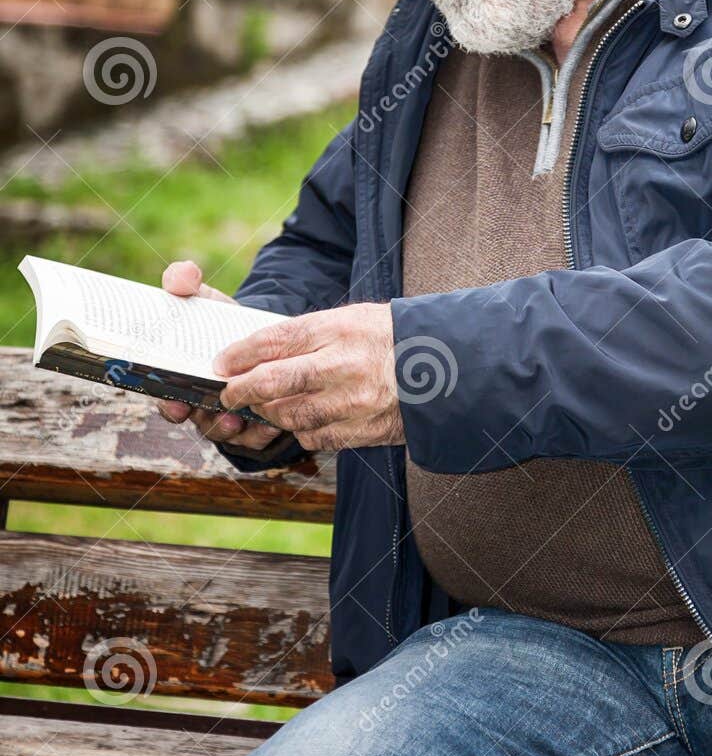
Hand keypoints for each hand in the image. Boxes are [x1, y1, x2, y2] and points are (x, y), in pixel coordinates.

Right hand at [154, 260, 285, 453]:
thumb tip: (181, 274)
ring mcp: (226, 415)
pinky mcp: (253, 424)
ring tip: (246, 422)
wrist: (260, 336)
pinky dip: (263, 433)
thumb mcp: (205, 300)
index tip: (176, 403)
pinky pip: (256, 438)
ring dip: (236, 431)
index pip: (166, 397)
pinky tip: (274, 426)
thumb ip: (186, 283)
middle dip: (208, 422)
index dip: (168, 404)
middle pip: (198, 420)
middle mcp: (200, 401)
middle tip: (221, 416)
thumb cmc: (222, 322)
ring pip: (227, 433)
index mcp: (182, 377)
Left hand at [214, 303, 404, 452]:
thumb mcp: (352, 319)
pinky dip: (301, 429)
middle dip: (242, 390)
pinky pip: (315, 436)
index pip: (274, 341)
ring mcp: (353, 402)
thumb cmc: (393, 337)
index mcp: (339, 329)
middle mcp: (343, 366)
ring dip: (269, 412)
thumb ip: (308, 335)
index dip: (240, 354)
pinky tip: (301, 419)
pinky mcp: (363, 430)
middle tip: (229, 393)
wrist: (447, 367)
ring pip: (290, 414)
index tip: (221, 364)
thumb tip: (260, 352)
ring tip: (265, 405)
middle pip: (274, 382)